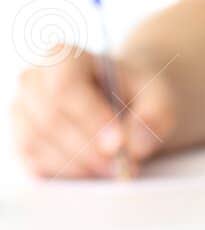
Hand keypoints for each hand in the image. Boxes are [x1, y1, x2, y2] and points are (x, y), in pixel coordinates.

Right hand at [12, 48, 177, 177]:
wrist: (125, 104)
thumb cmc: (137, 94)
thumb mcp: (158, 96)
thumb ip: (154, 115)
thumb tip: (135, 145)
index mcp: (63, 56)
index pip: (64, 87)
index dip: (89, 118)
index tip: (118, 144)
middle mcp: (34, 80)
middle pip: (49, 120)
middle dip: (88, 149)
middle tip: (121, 166)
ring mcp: (22, 111)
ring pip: (37, 144)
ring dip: (78, 165)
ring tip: (115, 168)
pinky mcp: (22, 140)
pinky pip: (34, 163)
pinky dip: (67, 173)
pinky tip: (95, 170)